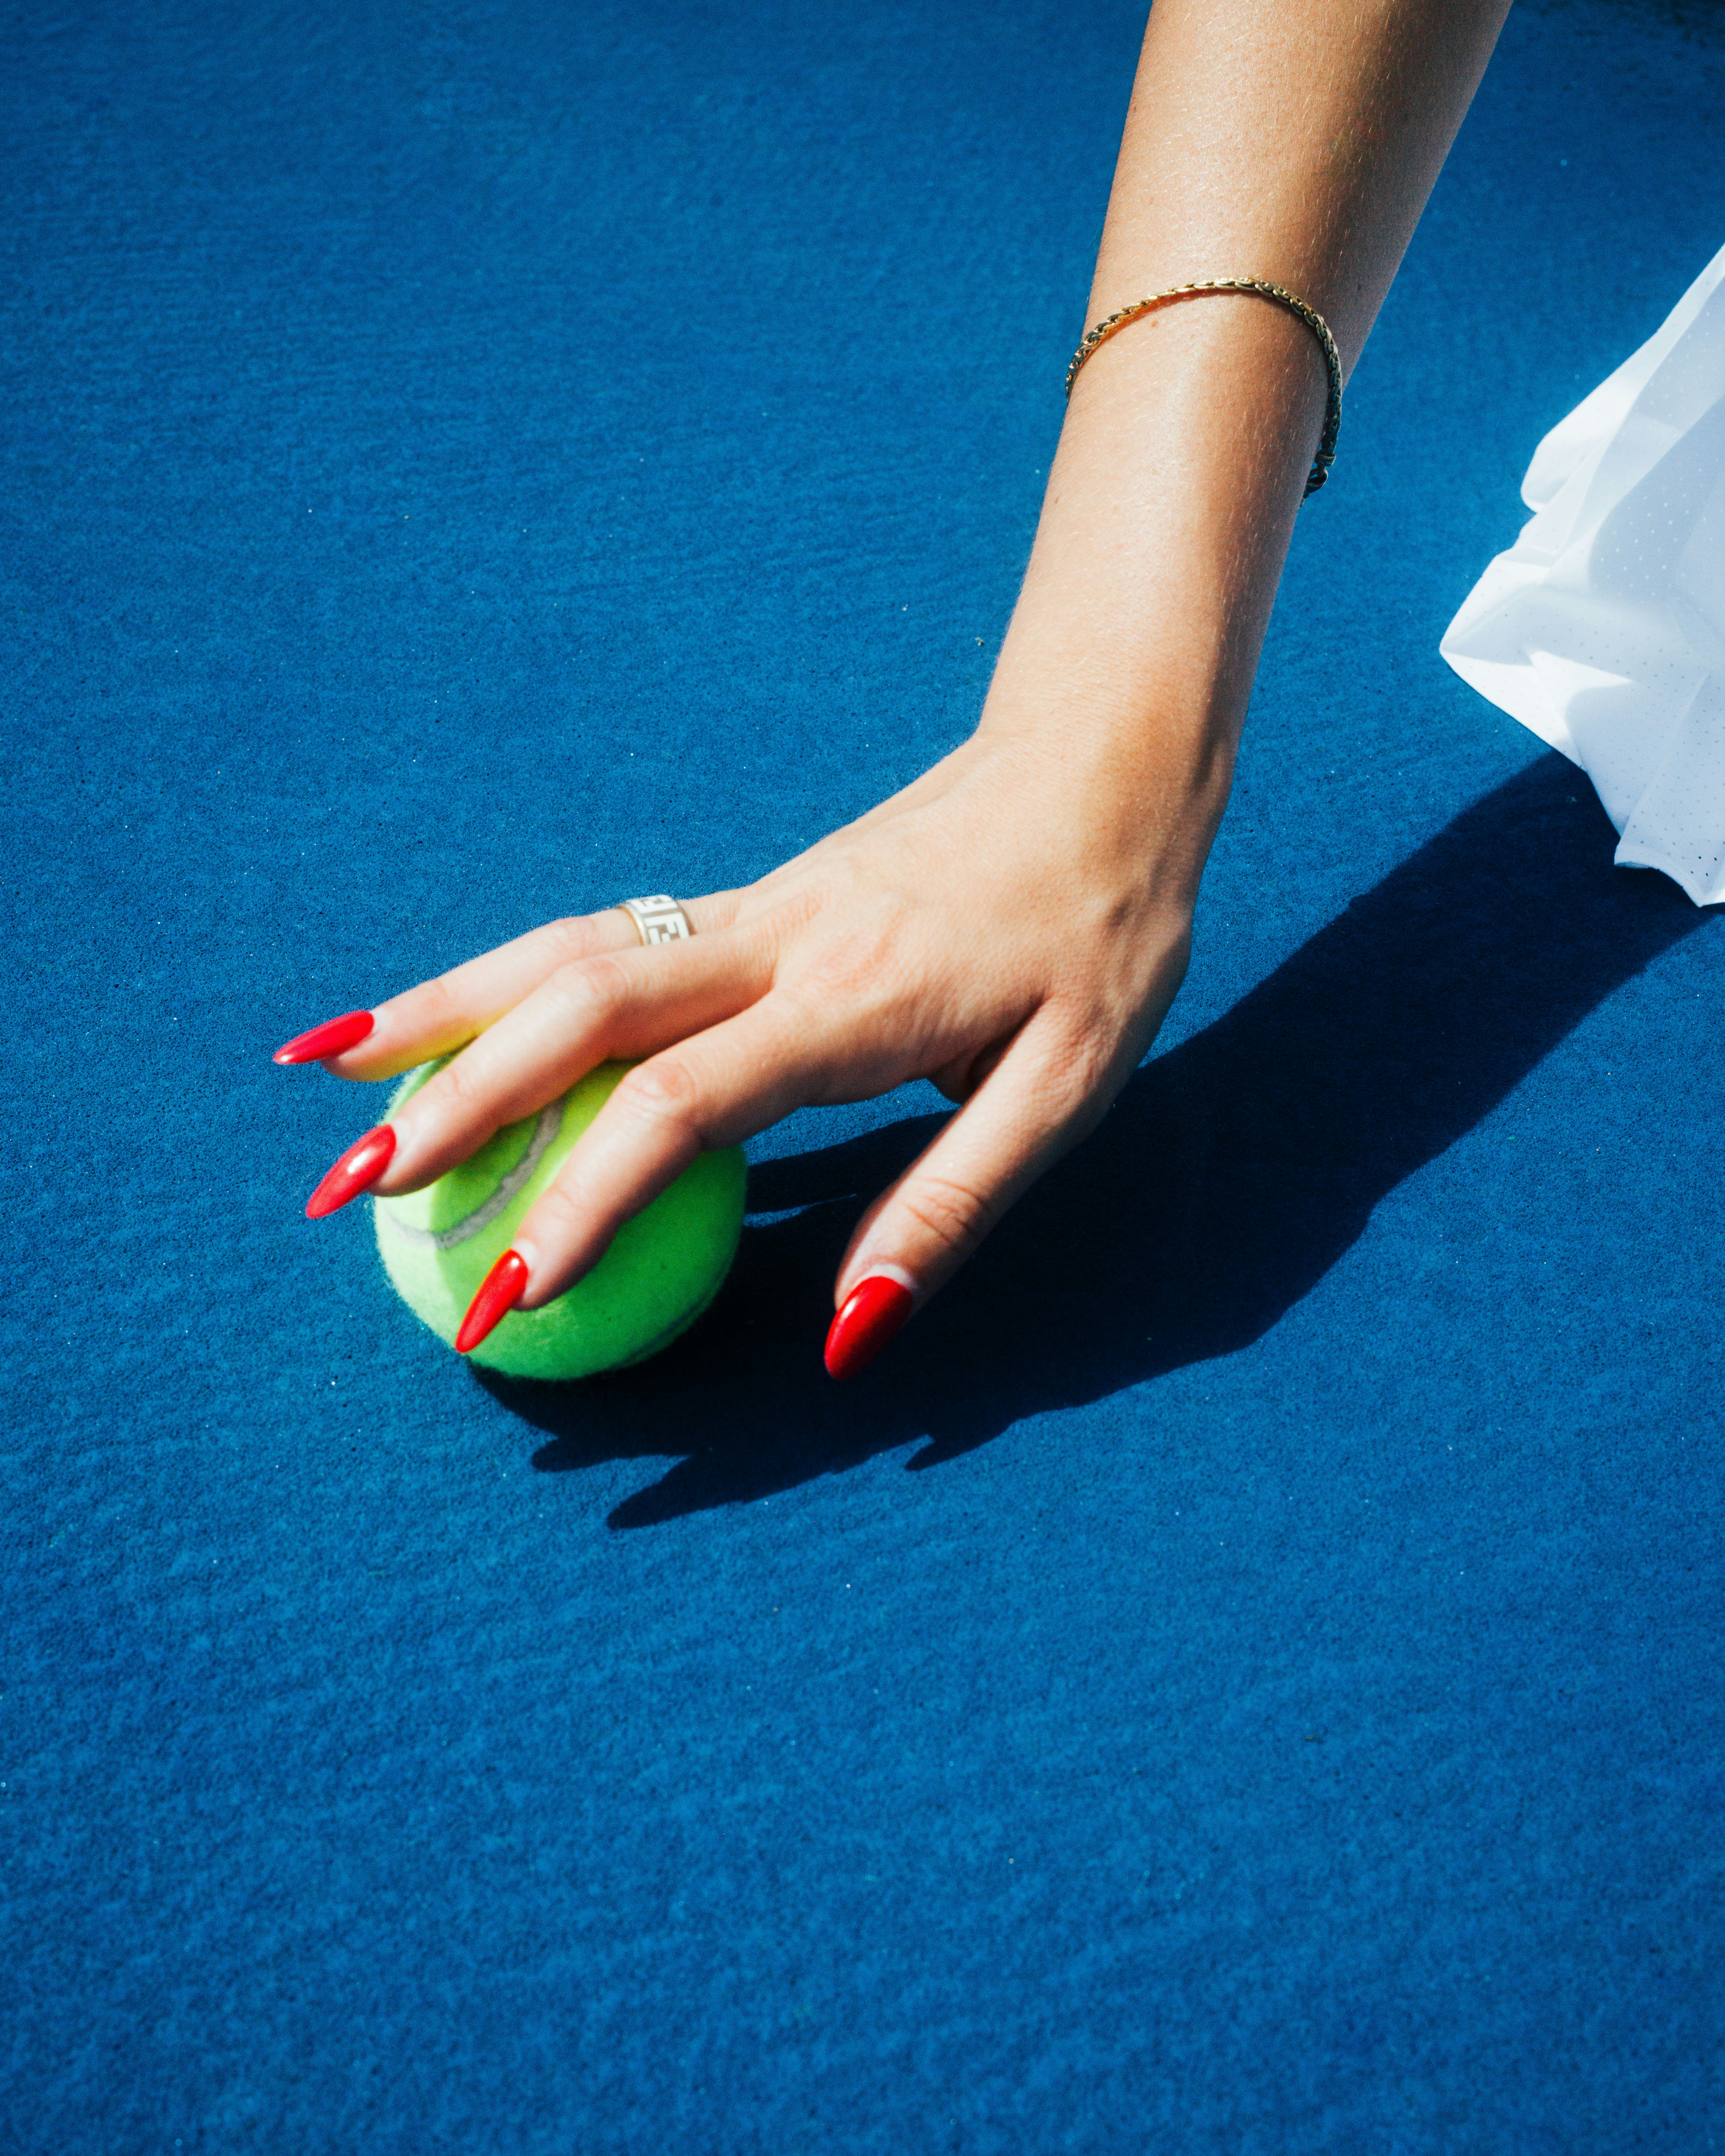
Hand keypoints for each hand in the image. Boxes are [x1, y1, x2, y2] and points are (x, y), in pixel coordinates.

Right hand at [279, 728, 1212, 1373]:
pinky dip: (501, 972)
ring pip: (564, 954)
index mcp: (851, 1006)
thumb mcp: (1067, 1090)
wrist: (1099, 768)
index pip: (679, 1109)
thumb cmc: (1096, 939)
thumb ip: (951, 1207)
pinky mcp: (747, 899)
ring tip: (323, 1076)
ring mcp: (750, 909)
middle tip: (346, 1196)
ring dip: (439, 1015)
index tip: (507, 1295)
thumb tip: (849, 1334)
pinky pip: (599, 937)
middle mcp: (774, 944)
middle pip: (577, 1013)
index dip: (581, 1202)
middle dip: (452, 1105)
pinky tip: (438, 1008)